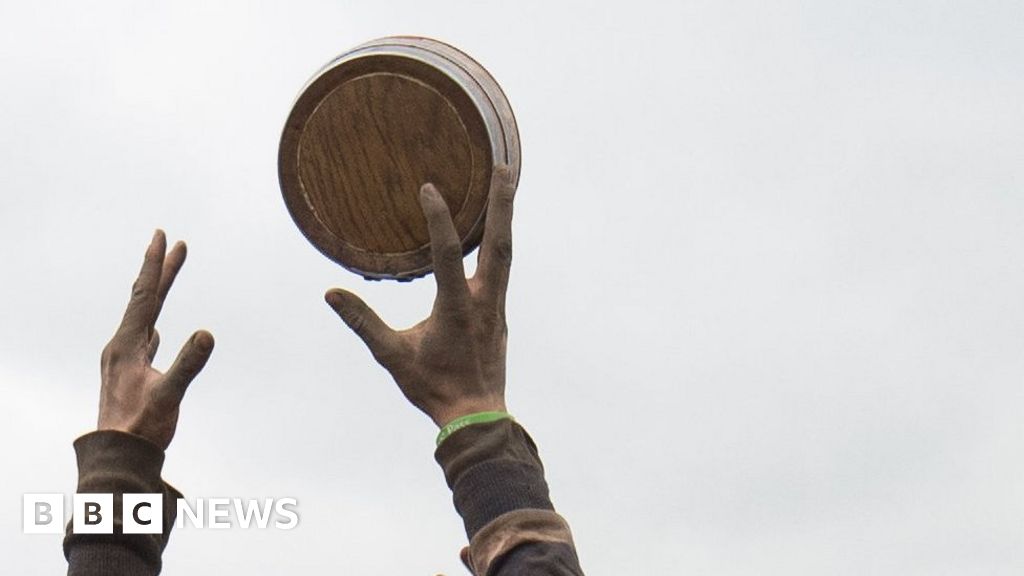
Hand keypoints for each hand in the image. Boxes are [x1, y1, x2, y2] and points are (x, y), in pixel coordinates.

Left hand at [97, 230, 213, 448]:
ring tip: (167, 278)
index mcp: (127, 345)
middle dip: (160, 271)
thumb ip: (187, 364)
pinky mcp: (130, 376)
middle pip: (144, 300)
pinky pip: (143, 341)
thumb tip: (207, 333)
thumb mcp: (168, 395)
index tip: (163, 236)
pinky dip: (151, 326)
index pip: (145, 296)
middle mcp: (122, 347)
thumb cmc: (141, 428)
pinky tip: (155, 333)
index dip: (156, 265)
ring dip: (157, 295)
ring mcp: (124, 361)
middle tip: (172, 242)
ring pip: (144, 318)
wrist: (117, 456)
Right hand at [326, 166, 517, 426]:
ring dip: (506, 217)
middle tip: (505, 168)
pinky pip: (503, 268)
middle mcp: (484, 302)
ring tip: (508, 183)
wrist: (475, 415)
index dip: (439, 220)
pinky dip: (500, 242)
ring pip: (506, 253)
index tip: (430, 188)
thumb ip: (363, 323)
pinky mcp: (499, 312)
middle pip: (498, 245)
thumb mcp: (392, 356)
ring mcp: (497, 306)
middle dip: (502, 205)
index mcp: (456, 309)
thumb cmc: (432, 388)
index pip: (448, 255)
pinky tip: (496, 229)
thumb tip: (331, 295)